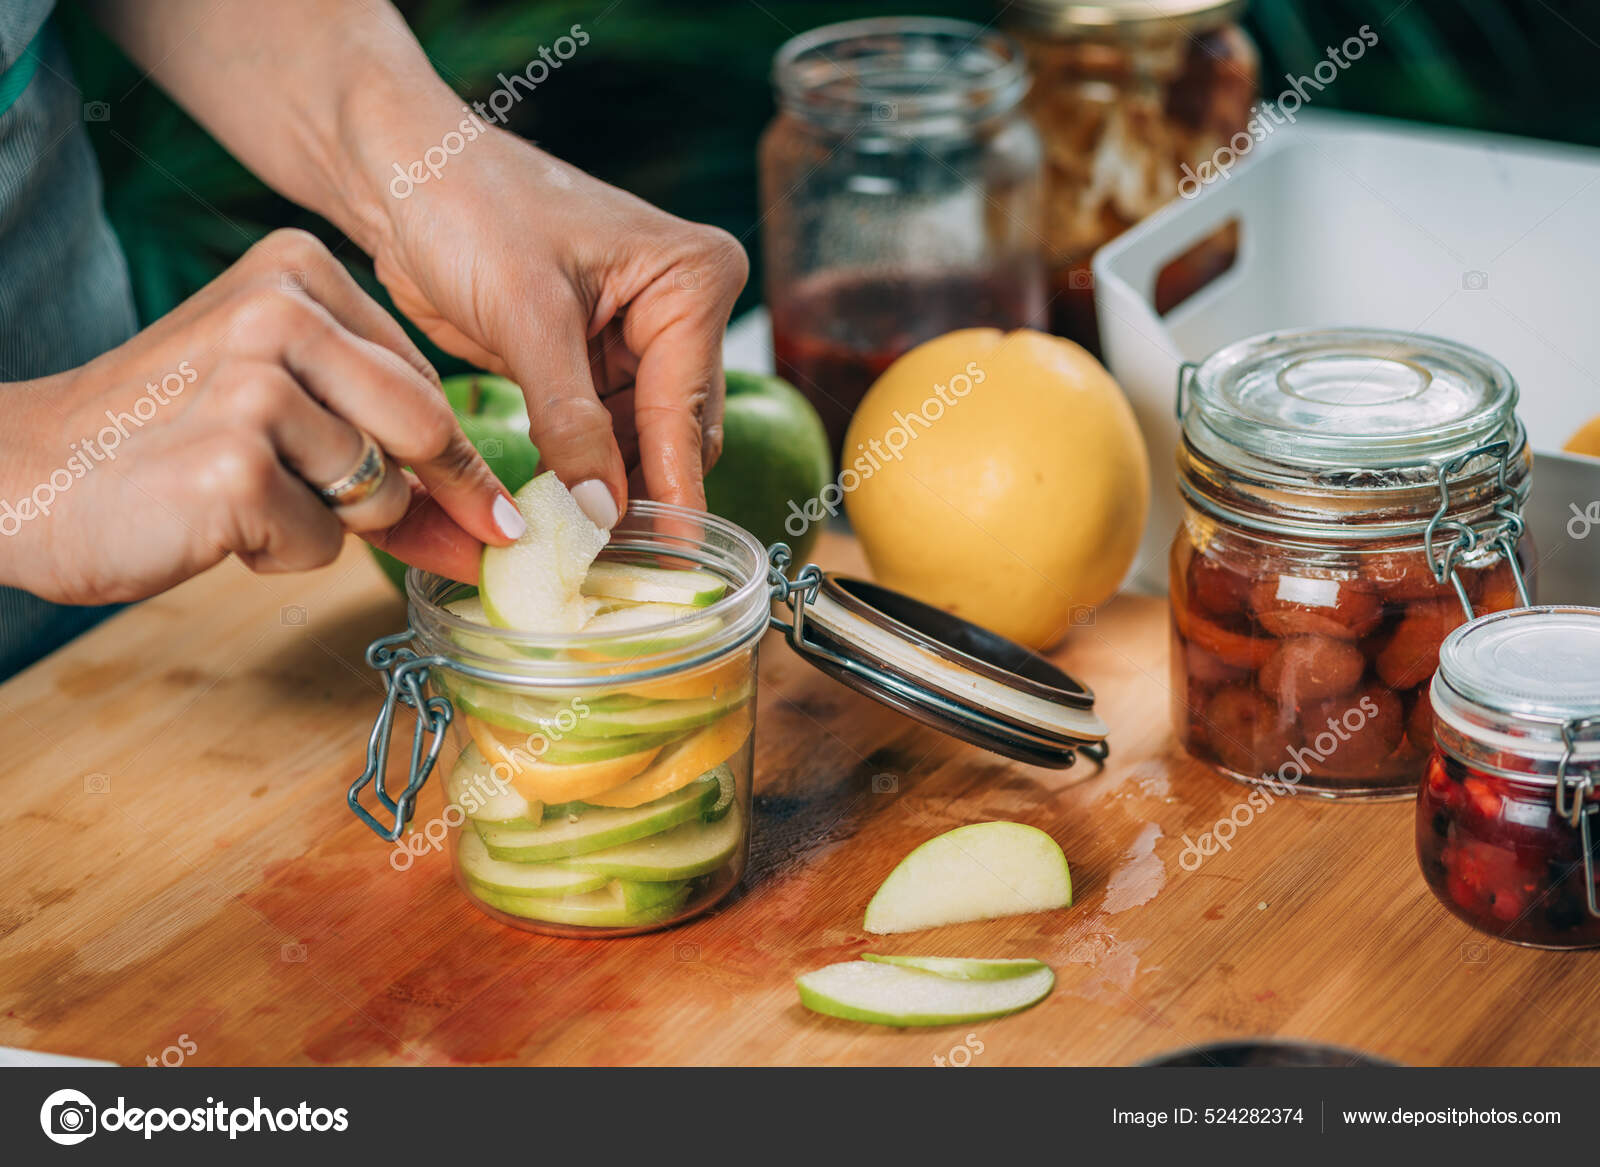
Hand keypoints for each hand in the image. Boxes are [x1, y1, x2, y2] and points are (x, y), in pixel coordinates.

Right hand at [2, 229, 516, 605]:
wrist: (22, 479)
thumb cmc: (162, 443)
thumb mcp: (280, 409)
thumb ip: (388, 447)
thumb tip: (500, 532)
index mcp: (297, 271)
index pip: (429, 382)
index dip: (451, 461)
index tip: (488, 515)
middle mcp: (279, 311)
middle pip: (424, 432)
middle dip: (407, 498)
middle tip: (330, 504)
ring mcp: (256, 382)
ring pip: (379, 494)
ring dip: (324, 524)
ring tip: (238, 493)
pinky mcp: (235, 461)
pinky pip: (322, 542)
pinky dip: (278, 553)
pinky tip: (211, 518)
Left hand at [368, 130, 747, 525]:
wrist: (400, 172)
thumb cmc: (466, 204)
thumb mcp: (525, 314)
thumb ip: (571, 420)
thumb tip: (601, 513)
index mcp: (692, 279)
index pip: (686, 407)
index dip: (674, 489)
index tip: (676, 560)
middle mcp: (679, 309)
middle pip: (676, 433)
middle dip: (641, 496)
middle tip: (612, 568)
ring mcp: (637, 338)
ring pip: (639, 444)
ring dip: (607, 492)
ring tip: (578, 550)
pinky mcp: (590, 361)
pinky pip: (600, 436)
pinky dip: (578, 473)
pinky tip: (557, 512)